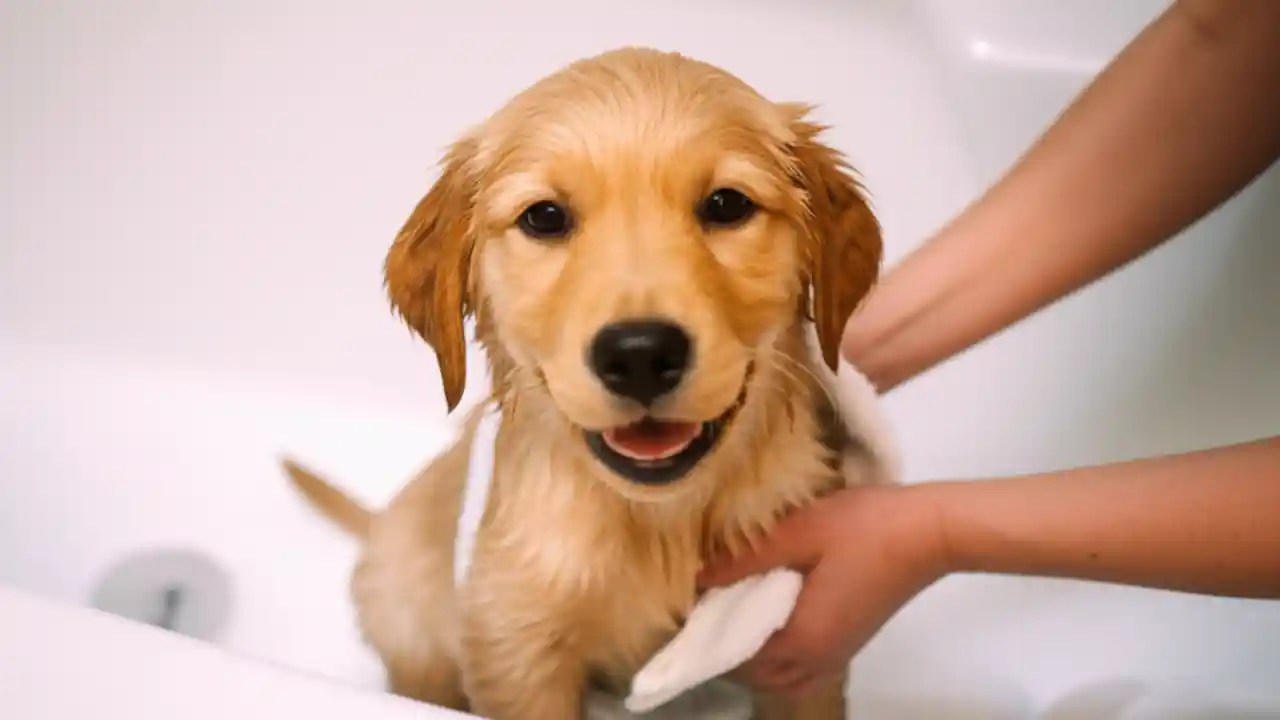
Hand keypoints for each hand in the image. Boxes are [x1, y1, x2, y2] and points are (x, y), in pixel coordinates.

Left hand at [697, 485, 948, 696]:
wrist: (928, 533)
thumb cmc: (862, 529)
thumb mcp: (797, 533)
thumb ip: (744, 558)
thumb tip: (695, 577)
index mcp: (800, 639)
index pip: (734, 657)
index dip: (706, 634)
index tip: (690, 601)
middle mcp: (817, 659)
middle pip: (755, 675)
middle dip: (725, 648)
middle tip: (709, 605)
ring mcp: (838, 655)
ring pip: (781, 677)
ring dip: (754, 655)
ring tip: (738, 612)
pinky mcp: (850, 643)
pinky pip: (803, 668)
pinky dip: (780, 656)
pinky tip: (774, 616)